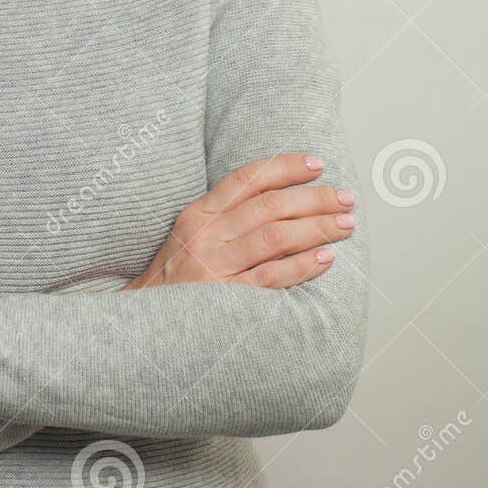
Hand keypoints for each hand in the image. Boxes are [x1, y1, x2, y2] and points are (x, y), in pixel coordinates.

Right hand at [125, 153, 356, 291]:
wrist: (143, 323)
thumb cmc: (176, 278)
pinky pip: (272, 277)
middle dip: (314, 198)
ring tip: (344, 225)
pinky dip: (302, 265)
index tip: (317, 164)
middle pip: (270, 205)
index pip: (247, 178)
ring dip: (317, 228)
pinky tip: (325, 258)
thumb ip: (226, 215)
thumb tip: (280, 197)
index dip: (285, 167)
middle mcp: (206, 235)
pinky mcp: (226, 298)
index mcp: (198, 214)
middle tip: (344, 198)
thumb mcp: (190, 235)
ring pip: (276, 237)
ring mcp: (215, 266)